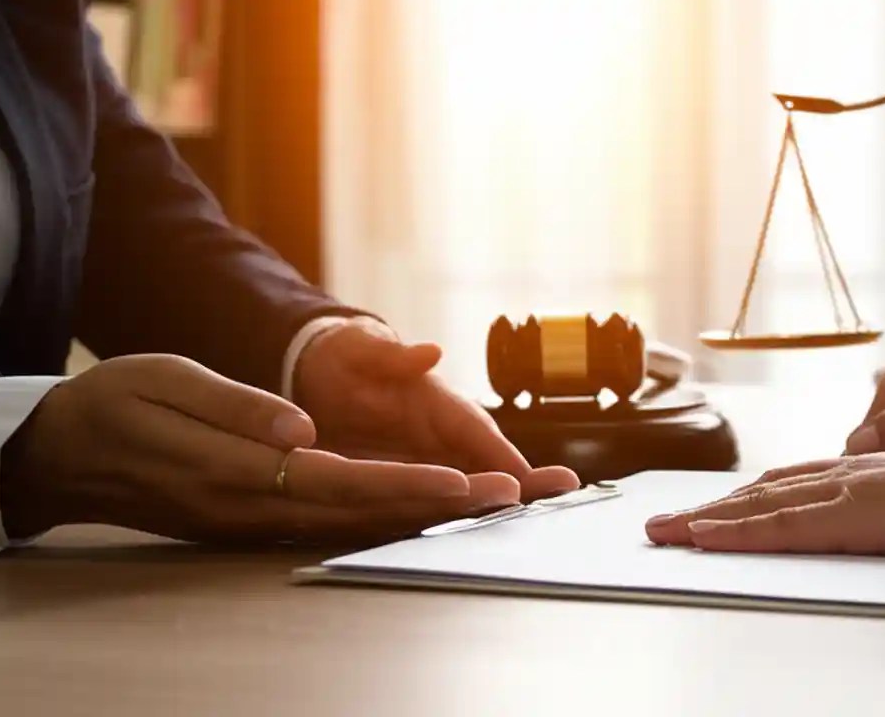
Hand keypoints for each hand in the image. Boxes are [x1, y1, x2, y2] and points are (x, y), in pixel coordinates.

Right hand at [0, 355, 522, 544]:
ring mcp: (255, 522)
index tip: (462, 485)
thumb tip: (303, 430)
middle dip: (439, 507)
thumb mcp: (165, 383)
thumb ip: (238, 408)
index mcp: (237, 471)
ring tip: (488, 504)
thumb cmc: (115, 405)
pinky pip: (332, 524)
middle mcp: (254, 507)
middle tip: (510, 498)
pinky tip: (422, 512)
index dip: (404, 486)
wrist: (66, 453)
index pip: (339, 482)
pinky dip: (384, 518)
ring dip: (423, 516)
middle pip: (362, 512)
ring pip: (354, 523)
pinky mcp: (254, 521)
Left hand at [292, 318, 578, 500]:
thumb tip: (430, 352)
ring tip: (534, 528)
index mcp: (439, 403)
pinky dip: (460, 517)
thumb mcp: (363, 346)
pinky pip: (438, 501)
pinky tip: (476, 538)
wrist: (319, 369)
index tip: (531, 483)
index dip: (507, 459)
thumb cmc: (348, 353)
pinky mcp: (408, 475)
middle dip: (526, 485)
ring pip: (471, 488)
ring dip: (497, 507)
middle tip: (565, 500)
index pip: (481, 434)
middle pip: (491, 466)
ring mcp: (430, 458)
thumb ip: (392, 354)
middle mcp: (444, 434)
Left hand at [645, 412, 884, 557]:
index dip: (748, 498)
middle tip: (665, 524)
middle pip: (762, 492)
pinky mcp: (852, 514)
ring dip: (706, 521)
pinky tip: (702, 539)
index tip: (714, 510)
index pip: (792, 483)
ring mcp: (846, 491)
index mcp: (868, 471)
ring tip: (663, 534)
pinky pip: (780, 526)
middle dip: (710, 510)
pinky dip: (735, 532)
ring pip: (757, 506)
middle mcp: (847, 473)